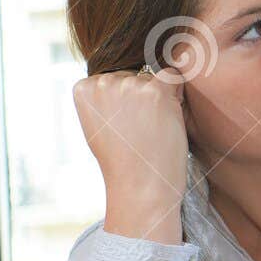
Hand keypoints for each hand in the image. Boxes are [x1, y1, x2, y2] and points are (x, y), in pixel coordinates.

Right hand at [72, 67, 189, 243]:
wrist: (140, 185)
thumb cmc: (123, 161)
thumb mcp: (99, 124)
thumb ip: (104, 98)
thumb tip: (115, 76)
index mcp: (84, 88)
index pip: (115, 78)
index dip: (127, 101)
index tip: (124, 126)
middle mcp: (102, 82)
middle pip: (136, 75)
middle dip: (144, 98)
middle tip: (141, 130)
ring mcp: (128, 84)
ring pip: (154, 79)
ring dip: (161, 100)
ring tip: (152, 129)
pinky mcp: (154, 91)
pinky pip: (173, 77)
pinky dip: (177, 95)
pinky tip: (169, 117)